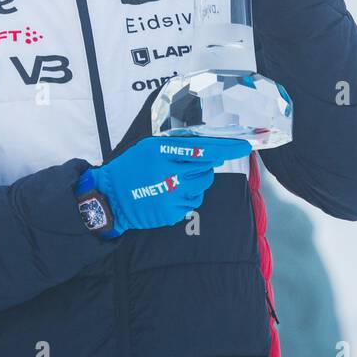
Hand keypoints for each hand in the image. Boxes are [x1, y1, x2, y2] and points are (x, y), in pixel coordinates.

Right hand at [75, 136, 251, 237]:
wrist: (111, 197)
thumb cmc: (131, 168)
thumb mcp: (149, 147)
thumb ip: (177, 145)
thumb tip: (208, 147)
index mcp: (164, 151)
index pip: (204, 148)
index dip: (228, 147)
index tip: (245, 146)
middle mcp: (171, 172)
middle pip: (207, 167)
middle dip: (204, 165)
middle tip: (186, 166)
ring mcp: (173, 194)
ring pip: (203, 184)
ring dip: (197, 180)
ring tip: (176, 179)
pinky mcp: (173, 211)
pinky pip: (193, 200)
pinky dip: (187, 195)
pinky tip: (170, 193)